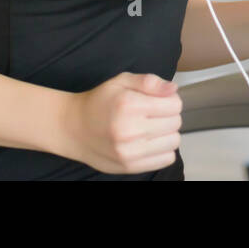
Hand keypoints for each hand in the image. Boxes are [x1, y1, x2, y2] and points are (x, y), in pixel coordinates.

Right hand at [64, 72, 181, 173]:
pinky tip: (149, 142)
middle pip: (175, 123)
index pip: (174, 105)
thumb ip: (149, 82)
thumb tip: (173, 89)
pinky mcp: (129, 166)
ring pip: (174, 141)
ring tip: (151, 128)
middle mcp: (130, 130)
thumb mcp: (121, 81)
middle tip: (153, 114)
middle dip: (169, 116)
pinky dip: (163, 150)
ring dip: (167, 133)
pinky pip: (166, 159)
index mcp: (129, 105)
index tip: (159, 101)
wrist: (73, 128)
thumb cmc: (100, 102)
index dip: (170, 100)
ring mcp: (129, 152)